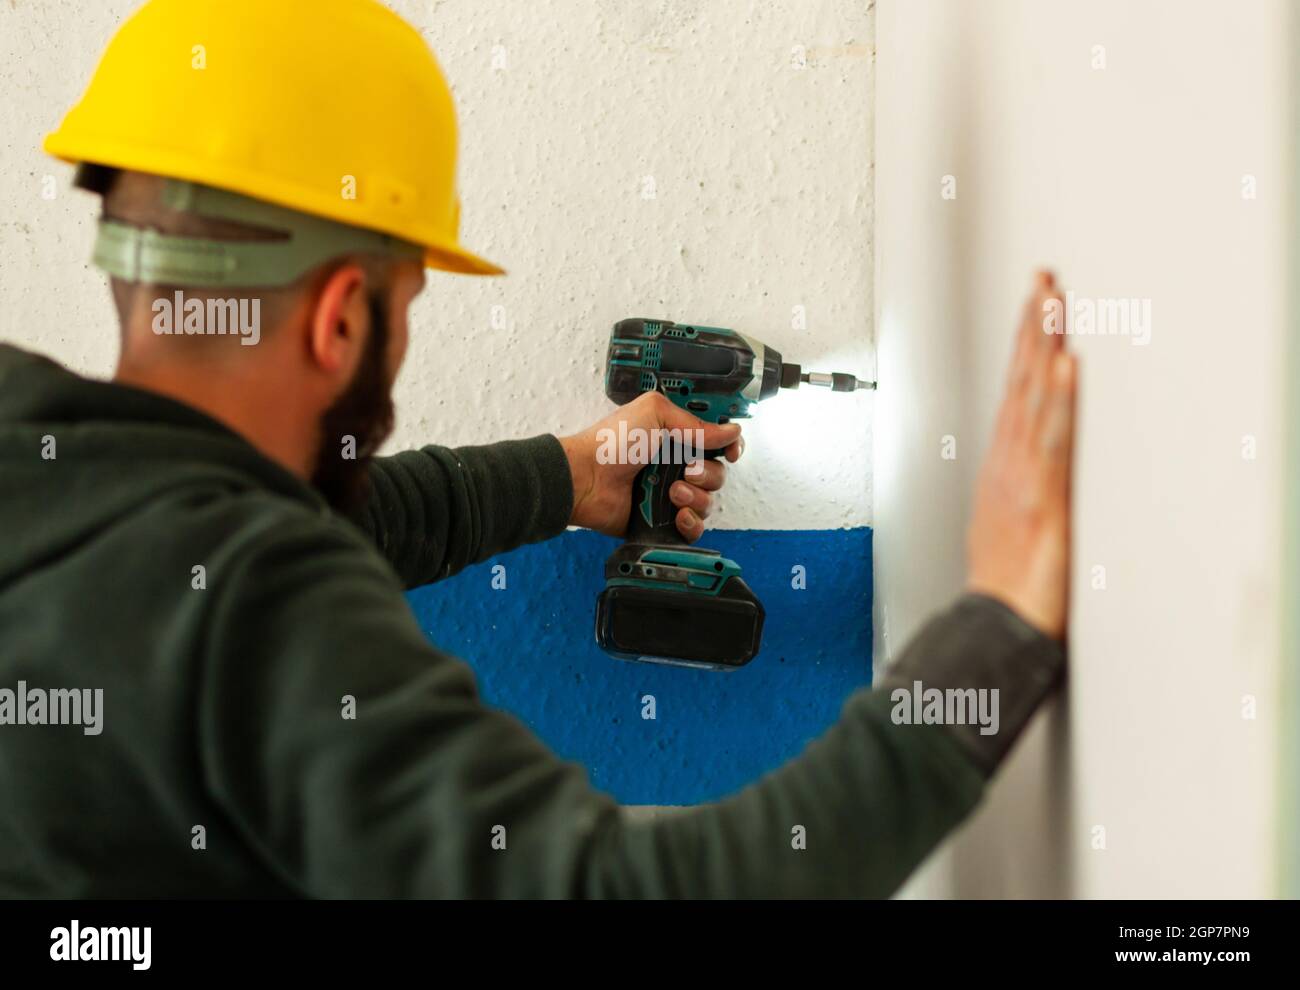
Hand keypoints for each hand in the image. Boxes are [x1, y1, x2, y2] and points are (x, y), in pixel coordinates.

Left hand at [559, 391, 743, 540]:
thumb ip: (696, 423)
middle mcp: (676, 465)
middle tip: (685, 471)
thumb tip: (731, 431)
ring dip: (696, 497)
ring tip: (671, 493)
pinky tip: (677, 515)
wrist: (586, 479)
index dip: (730, 446)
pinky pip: (694, 528)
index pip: (716, 441)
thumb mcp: (654, 413)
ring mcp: (670, 494)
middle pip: (717, 473)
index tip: (731, 452)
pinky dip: (690, 523)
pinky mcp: (663, 521)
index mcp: (676, 436)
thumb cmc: (611, 443)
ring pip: (708, 501)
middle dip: (707, 473)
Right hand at [967, 270, 1076, 639]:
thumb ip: (1017, 489)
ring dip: (1042, 345)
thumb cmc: (1003, 585)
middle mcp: (1009, 462)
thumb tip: (1024, 468)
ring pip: (1033, 398)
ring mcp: (1022, 475)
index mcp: (1002, 465)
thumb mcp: (1005, 526)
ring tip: (1052, 299)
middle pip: (1020, 381)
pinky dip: (1056, 399)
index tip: (1035, 304)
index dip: (1024, 344)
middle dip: (1031, 326)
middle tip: (1043, 279)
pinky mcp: (1042, 495)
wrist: (998, 623)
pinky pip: (1051, 438)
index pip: (1015, 389)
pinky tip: (1064, 364)